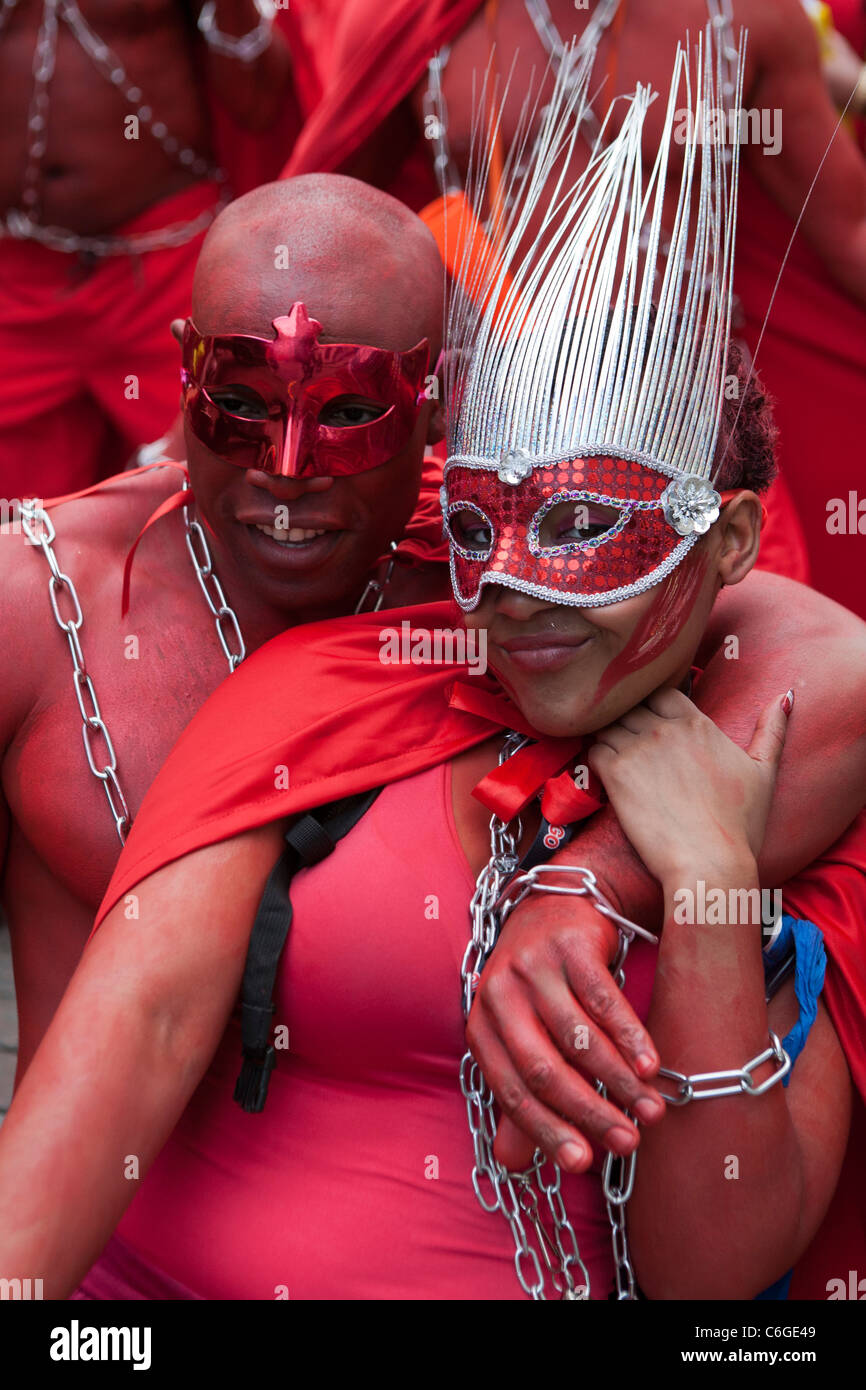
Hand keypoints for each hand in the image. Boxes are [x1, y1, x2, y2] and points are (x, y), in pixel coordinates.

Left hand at [467, 895, 665, 1175]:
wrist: (558, 904)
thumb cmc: (538, 985)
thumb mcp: (522, 1037)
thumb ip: (521, 1098)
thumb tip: (514, 1165)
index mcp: (481, 1025)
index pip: (511, 1091)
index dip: (547, 1131)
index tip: (584, 1164)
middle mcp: (499, 994)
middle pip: (544, 1069)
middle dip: (589, 1113)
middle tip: (627, 1142)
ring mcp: (534, 966)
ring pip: (579, 1038)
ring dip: (619, 1082)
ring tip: (651, 1111)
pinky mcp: (569, 944)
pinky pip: (605, 1001)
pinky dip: (631, 1037)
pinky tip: (651, 1065)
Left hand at [587, 687, 791, 886]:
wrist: (710, 864)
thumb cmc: (739, 826)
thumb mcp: (765, 773)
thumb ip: (772, 731)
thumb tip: (785, 697)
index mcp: (697, 723)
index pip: (660, 692)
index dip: (651, 706)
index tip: (650, 725)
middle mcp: (665, 729)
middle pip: (631, 706)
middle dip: (627, 720)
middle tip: (627, 745)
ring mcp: (638, 749)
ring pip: (608, 725)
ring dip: (608, 738)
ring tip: (616, 761)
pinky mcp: (616, 773)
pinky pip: (593, 749)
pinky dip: (596, 759)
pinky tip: (607, 777)